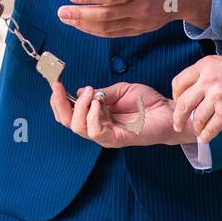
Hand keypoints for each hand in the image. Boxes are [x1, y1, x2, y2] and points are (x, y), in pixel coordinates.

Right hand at [49, 79, 195, 147]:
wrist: (168, 111)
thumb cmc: (146, 103)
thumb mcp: (118, 91)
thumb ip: (100, 93)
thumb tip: (80, 91)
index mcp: (95, 116)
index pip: (68, 112)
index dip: (58, 99)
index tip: (54, 80)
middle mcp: (97, 127)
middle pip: (67, 122)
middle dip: (59, 103)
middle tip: (59, 86)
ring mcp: (106, 136)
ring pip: (78, 127)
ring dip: (79, 107)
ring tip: (90, 92)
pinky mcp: (117, 140)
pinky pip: (96, 132)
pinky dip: (92, 115)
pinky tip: (99, 103)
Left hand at [56, 0, 210, 37]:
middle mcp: (141, 8)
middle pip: (106, 15)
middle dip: (81, 15)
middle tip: (61, 12)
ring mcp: (140, 22)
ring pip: (108, 28)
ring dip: (85, 25)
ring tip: (67, 19)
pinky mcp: (138, 31)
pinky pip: (113, 33)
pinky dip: (96, 31)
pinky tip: (82, 25)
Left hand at [171, 55, 221, 143]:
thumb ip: (208, 72)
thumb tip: (194, 86)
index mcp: (206, 65)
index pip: (179, 82)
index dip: (176, 95)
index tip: (178, 102)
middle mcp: (208, 80)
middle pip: (183, 102)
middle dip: (179, 117)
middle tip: (178, 124)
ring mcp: (217, 97)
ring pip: (197, 118)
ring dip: (195, 127)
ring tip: (197, 131)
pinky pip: (210, 128)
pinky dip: (206, 136)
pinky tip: (205, 138)